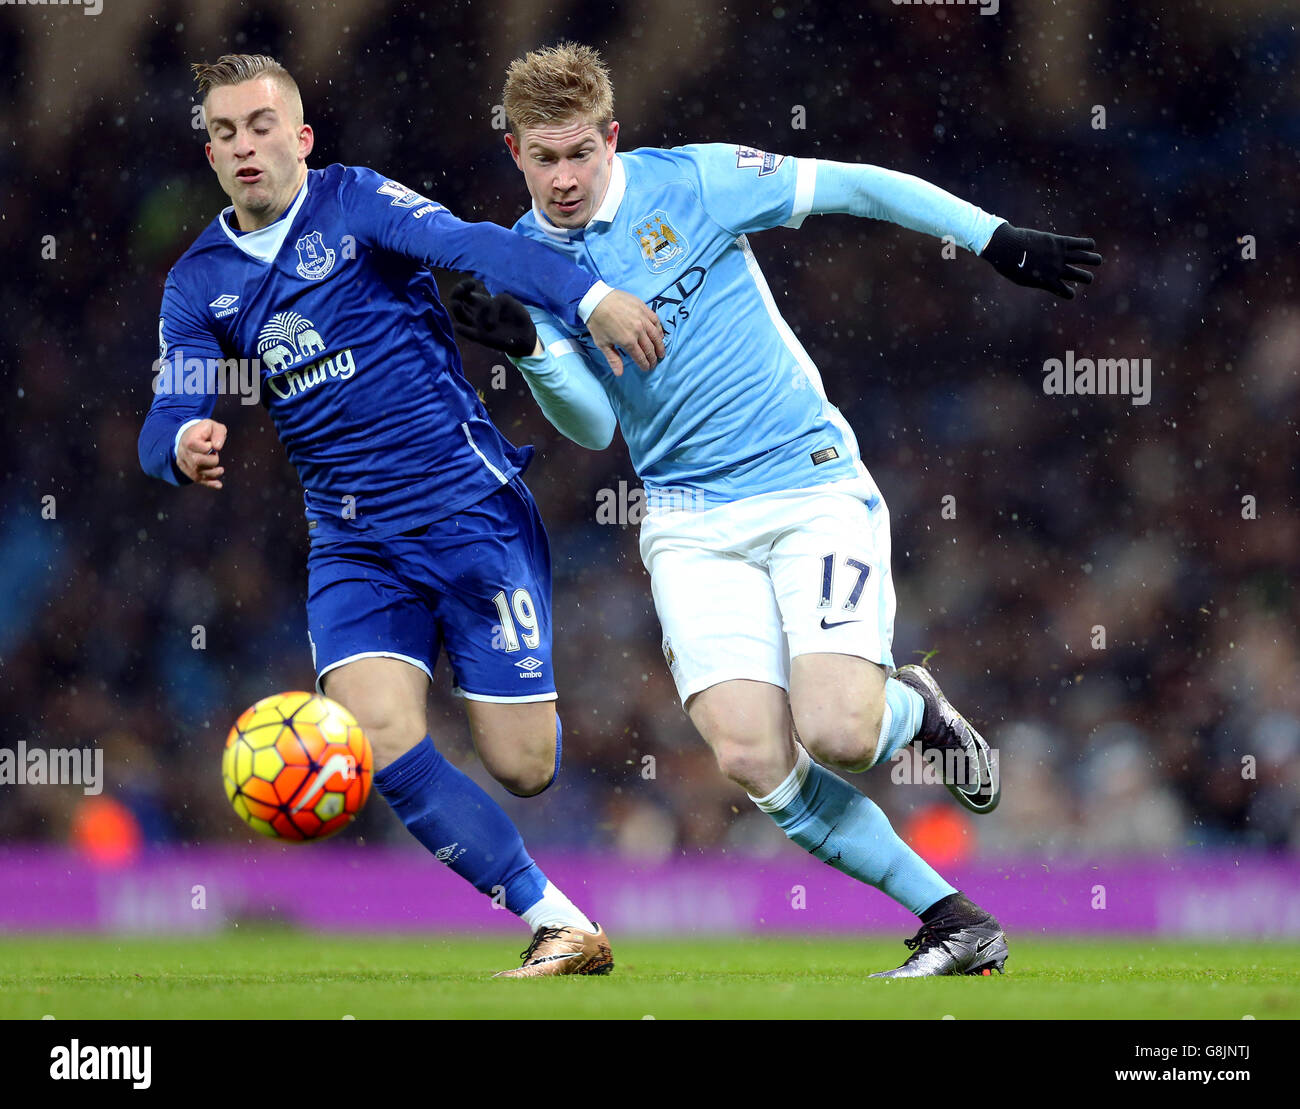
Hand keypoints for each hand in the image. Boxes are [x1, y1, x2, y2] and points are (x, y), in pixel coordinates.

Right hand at [177, 419, 226, 488]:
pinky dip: (210, 483)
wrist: (188, 437)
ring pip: (199, 474)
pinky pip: (199, 480)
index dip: (209, 446)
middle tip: (214, 455)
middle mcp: (184, 453)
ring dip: (214, 473)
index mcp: (189, 441)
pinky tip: (219, 485)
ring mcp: (186, 464)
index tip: (209, 444)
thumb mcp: (212, 426)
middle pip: (198, 462)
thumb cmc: (203, 432)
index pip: (203, 448)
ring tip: (219, 468)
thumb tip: (217, 447)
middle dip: (212, 460)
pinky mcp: (189, 472)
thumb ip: (218, 433)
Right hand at [448, 278, 538, 358]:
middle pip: (456, 302)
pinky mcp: (481, 337)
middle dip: (455, 293)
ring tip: (458, 304)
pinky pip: (468, 334)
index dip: (463, 286)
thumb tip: (486, 321)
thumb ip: (494, 304)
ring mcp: (477, 325)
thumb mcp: (506, 301)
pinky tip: (458, 327)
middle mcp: (475, 313)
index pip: (464, 293)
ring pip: (459, 317)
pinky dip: (462, 331)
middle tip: (462, 289)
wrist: (525, 332)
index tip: (473, 283)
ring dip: (456, 310)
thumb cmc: (515, 314)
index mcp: (480, 302)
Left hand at [585, 289, 664, 374]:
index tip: (647, 368)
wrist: (596, 300)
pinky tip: (660, 335)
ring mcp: (643, 318)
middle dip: (653, 358)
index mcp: (628, 341)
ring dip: (660, 346)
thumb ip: (613, 358)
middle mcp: (638, 331)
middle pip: (650, 348)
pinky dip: (659, 329)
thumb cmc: (597, 322)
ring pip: (656, 335)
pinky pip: (656, 320)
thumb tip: (619, 374)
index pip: (640, 357)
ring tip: (661, 353)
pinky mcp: (644, 308)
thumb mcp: (602, 343)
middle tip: (654, 363)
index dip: (645, 365)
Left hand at [981, 223, 1101, 298]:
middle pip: (1080, 276)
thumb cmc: (1010, 265)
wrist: (1007, 248)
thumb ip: (1035, 280)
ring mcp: (1059, 255)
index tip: (1069, 292)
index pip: (1066, 292)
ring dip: (1094, 260)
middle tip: (1088, 278)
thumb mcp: (1022, 279)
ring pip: (1085, 258)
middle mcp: (1057, 270)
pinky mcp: (1059, 241)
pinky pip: (1079, 243)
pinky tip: (1091, 245)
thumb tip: (1042, 280)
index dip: (1069, 293)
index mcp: (1048, 282)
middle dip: (1086, 278)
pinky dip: (1088, 244)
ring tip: (1097, 261)